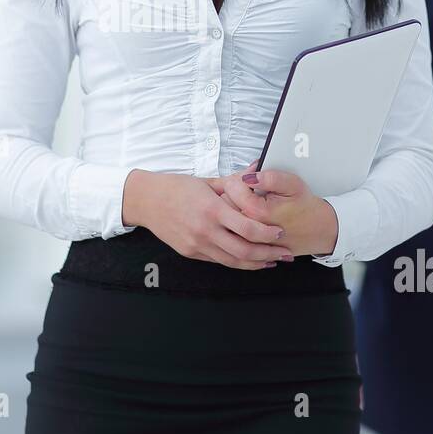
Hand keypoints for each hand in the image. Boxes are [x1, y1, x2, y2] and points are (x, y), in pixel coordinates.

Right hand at [122, 168, 291, 268]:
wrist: (147, 200)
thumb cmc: (177, 187)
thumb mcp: (207, 182)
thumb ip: (234, 183)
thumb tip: (257, 170)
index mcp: (212, 210)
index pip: (247, 228)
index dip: (268, 234)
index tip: (280, 232)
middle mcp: (205, 231)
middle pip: (244, 251)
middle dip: (269, 254)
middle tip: (285, 253)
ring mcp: (197, 245)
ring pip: (233, 262)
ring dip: (256, 263)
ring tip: (272, 261)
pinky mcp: (191, 253)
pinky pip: (219, 261)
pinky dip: (237, 263)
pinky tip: (249, 260)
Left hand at [210, 166, 337, 256]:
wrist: (318, 232)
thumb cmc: (305, 208)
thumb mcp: (293, 185)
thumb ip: (270, 177)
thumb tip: (250, 174)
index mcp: (257, 211)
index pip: (231, 186)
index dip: (241, 176)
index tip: (251, 176)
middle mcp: (248, 228)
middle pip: (224, 201)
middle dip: (234, 190)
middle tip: (250, 187)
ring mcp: (247, 239)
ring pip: (225, 216)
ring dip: (232, 204)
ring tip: (249, 199)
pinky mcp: (248, 246)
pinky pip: (232, 229)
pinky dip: (234, 219)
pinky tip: (246, 213)